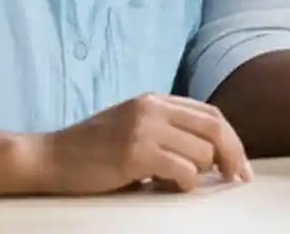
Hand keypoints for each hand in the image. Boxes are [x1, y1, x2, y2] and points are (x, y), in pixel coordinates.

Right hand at [25, 94, 252, 194]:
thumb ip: (167, 132)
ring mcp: (144, 128)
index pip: (211, 115)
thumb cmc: (90, 151)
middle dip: (232, 156)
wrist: (49, 158)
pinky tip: (168, 188)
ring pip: (202, 153)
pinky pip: (183, 171)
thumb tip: (211, 157)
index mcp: (155, 100)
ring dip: (199, 175)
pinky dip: (184, 185)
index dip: (231, 141)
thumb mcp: (133, 128)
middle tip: (236, 179)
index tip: (240, 166)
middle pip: (215, 129)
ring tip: (178, 184)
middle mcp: (153, 108)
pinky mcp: (136, 153)